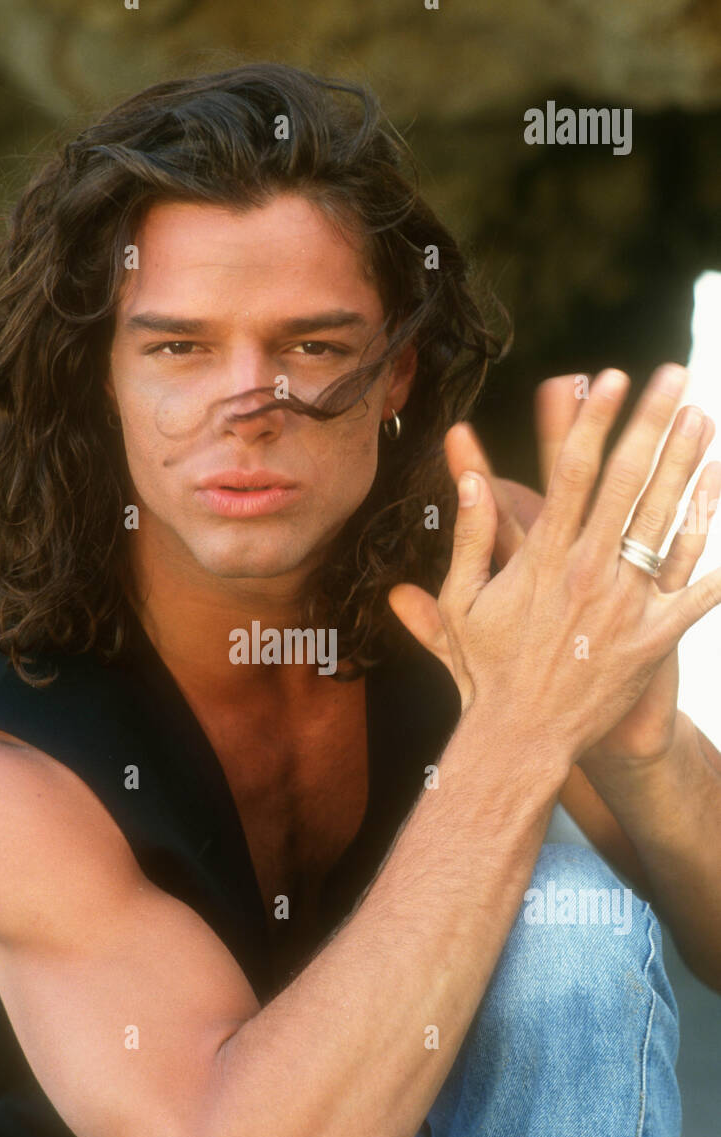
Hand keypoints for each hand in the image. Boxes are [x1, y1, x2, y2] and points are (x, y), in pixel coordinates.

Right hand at [389, 365, 720, 769]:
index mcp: (542, 558)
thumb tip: (469, 480)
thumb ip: (471, 538)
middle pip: (627, 482)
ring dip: (688, 466)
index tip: (610, 378)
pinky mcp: (652, 639)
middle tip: (675, 377)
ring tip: (704, 419)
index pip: (572, 473)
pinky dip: (719, 560)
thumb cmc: (486, 671)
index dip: (592, 421)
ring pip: (664, 522)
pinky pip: (697, 592)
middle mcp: (588, 571)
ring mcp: (624, 605)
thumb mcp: (462, 603)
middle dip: (652, 423)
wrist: (520, 738)